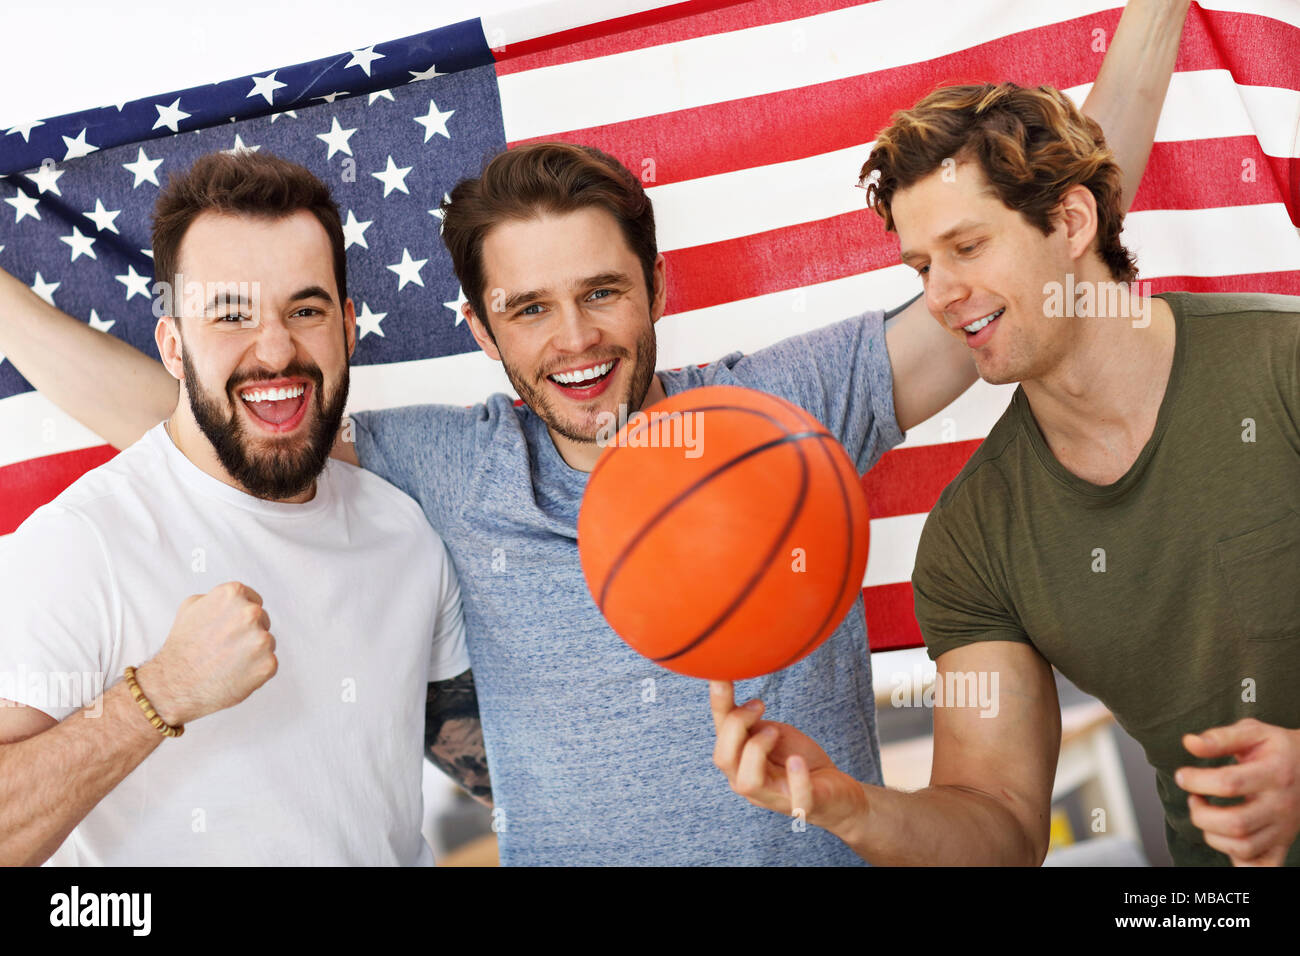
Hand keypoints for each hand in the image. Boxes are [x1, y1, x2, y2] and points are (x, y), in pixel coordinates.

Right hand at [137, 582, 278, 724]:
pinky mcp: (268, 664)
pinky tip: (234, 674)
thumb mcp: (191, 606)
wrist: (175, 684)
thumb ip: (218, 596)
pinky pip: (268, 663)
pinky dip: (255, 670)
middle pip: (262, 620)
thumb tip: (237, 598)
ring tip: (226, 661)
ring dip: (252, 651)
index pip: (253, 601)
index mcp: (233, 594)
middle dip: (247, 633)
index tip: (228, 628)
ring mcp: (261, 639)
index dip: (239, 617)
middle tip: (224, 647)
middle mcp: (250, 613)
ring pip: (266, 642)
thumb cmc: (182, 645)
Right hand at [709, 680, 867, 832]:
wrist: (835, 790)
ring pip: (748, 782)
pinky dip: (796, 779)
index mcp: (739, 763)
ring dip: (757, 749)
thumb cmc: (797, 759)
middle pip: (724, 758)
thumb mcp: (771, 733)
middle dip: (737, 725)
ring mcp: (774, 797)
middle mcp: (747, 782)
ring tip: (774, 732)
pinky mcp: (804, 806)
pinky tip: (797, 761)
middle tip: (760, 705)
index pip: (720, 735)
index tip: (721, 676)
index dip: (719, 704)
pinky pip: (797, 799)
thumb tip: (733, 690)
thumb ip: (750, 722)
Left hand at [1177, 718, 1299, 865]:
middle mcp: (1280, 805)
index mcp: (1273, 773)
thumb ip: (1220, 737)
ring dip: (1212, 835)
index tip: (1182, 775)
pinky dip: (1241, 862)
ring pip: (1243, 847)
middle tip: (1194, 798)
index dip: (1196, 781)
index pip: (1229, 783)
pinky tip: (1227, 843)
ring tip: (1206, 814)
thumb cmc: (1276, 748)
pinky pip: (1263, 866)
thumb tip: (1189, 743)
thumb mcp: (1253, 732)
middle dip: (1201, 814)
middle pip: (1235, 823)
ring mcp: (1283, 828)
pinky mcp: (1282, 842)